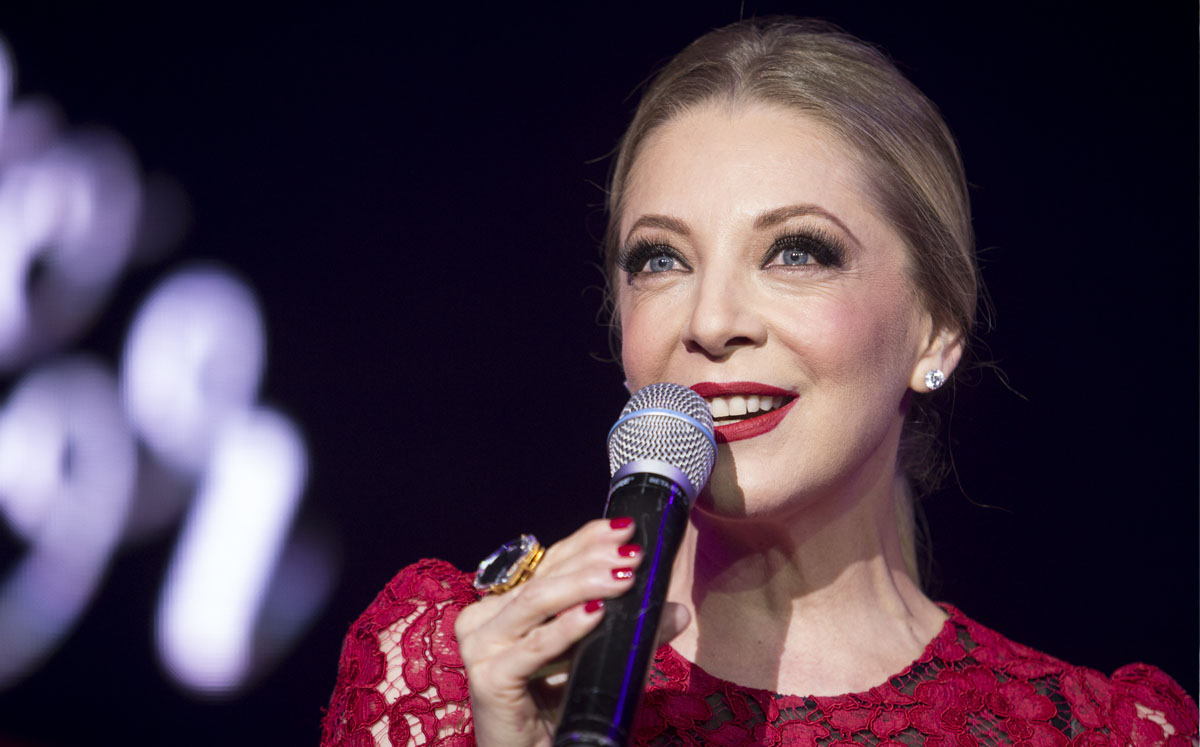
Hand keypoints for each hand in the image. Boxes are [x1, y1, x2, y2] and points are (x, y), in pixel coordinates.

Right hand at [454, 518, 690, 746]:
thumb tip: (678, 610)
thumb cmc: (556, 710)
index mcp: (504, 605)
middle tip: (634, 552)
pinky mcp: (488, 679)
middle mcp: (485, 618)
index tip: (625, 527)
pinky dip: (565, 629)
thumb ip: (630, 633)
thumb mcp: (595, 661)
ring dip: (584, 585)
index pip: (549, 562)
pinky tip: (594, 614)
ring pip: (536, 601)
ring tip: (625, 577)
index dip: (585, 541)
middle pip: (544, 577)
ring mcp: (481, 647)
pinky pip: (532, 649)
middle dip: (592, 560)